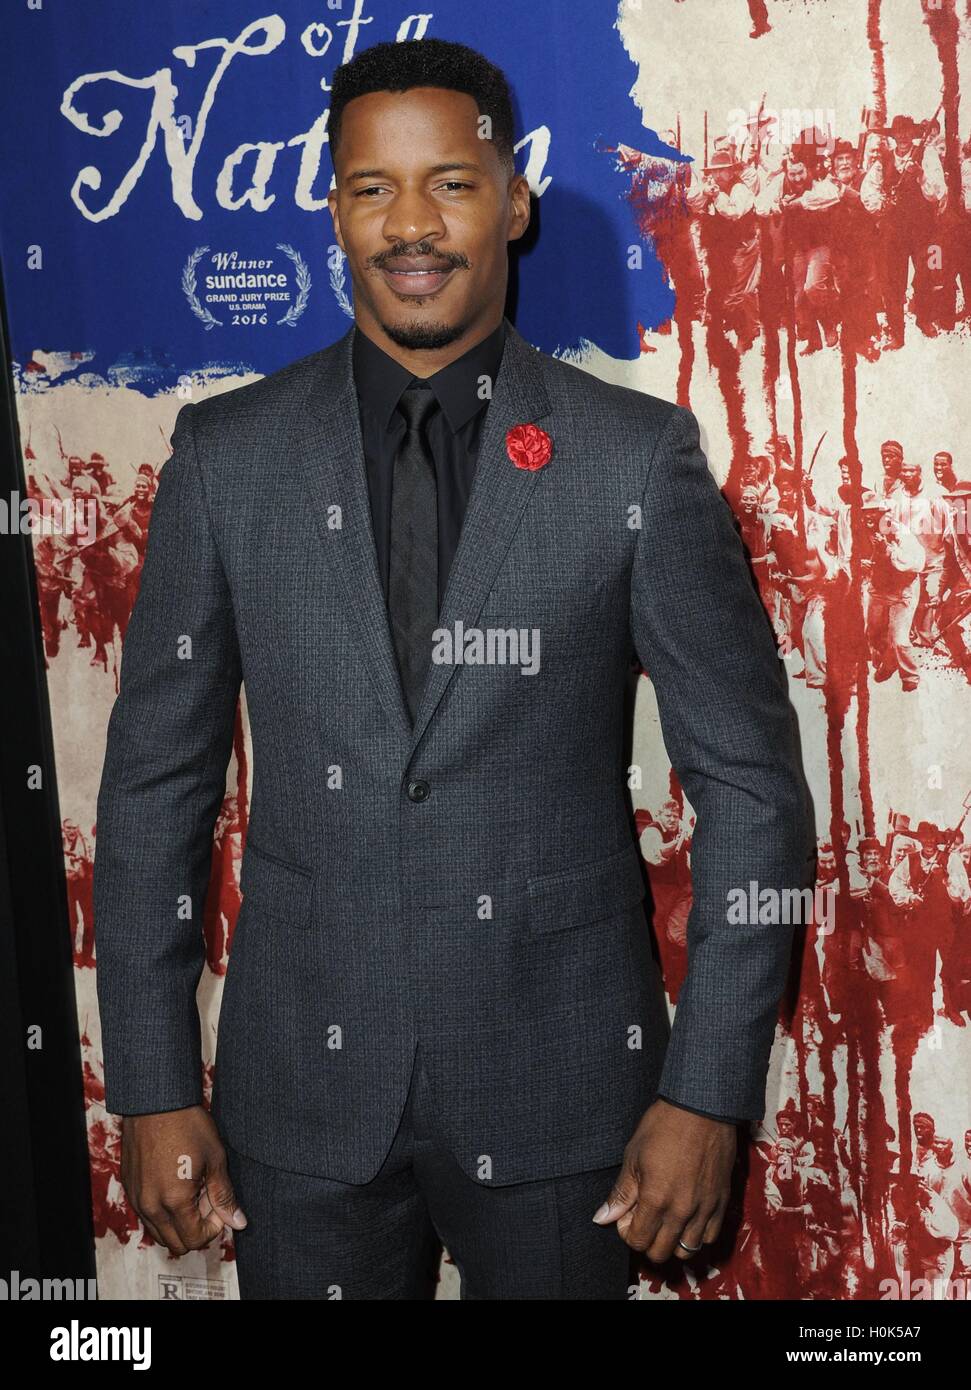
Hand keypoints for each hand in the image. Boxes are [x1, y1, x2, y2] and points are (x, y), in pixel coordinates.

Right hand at [120, 1105, 246, 1253]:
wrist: (156, 1102)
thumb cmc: (188, 1125)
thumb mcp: (215, 1159)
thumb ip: (224, 1196)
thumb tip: (238, 1222)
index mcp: (174, 1201)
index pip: (194, 1239)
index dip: (212, 1228)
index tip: (219, 1207)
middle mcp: (150, 1206)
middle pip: (175, 1243)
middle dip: (196, 1229)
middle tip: (208, 1201)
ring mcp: (137, 1198)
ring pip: (159, 1232)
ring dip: (178, 1223)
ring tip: (193, 1193)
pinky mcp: (129, 1188)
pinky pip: (146, 1215)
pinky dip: (163, 1211)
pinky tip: (176, 1185)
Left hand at [592, 1098, 735, 1259]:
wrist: (702, 1108)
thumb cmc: (663, 1126)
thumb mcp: (633, 1156)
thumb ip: (621, 1193)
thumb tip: (602, 1218)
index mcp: (656, 1200)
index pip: (638, 1241)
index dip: (627, 1232)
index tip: (627, 1215)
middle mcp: (682, 1211)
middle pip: (661, 1253)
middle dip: (647, 1241)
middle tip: (644, 1218)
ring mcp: (704, 1209)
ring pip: (687, 1250)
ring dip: (672, 1241)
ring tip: (666, 1220)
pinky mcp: (721, 1202)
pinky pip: (710, 1237)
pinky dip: (697, 1235)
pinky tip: (687, 1218)